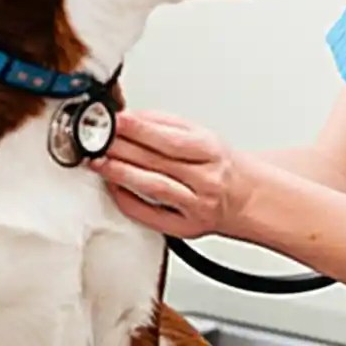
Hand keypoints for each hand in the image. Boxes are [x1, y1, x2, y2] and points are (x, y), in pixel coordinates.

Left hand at [88, 110, 252, 238]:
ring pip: (152, 187)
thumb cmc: (223, 166)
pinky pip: (152, 216)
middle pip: (157, 161)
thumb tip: (133, 118)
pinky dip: (129, 201)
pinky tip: (114, 188)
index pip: (170, 139)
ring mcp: (196, 206)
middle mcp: (206, 179)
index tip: (115, 120)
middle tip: (96, 139)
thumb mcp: (203, 136)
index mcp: (211, 151)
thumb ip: (167, 125)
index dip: (139, 129)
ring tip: (99, 161)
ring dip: (121, 172)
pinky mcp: (186, 228)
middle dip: (122, 148)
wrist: (249, 198)